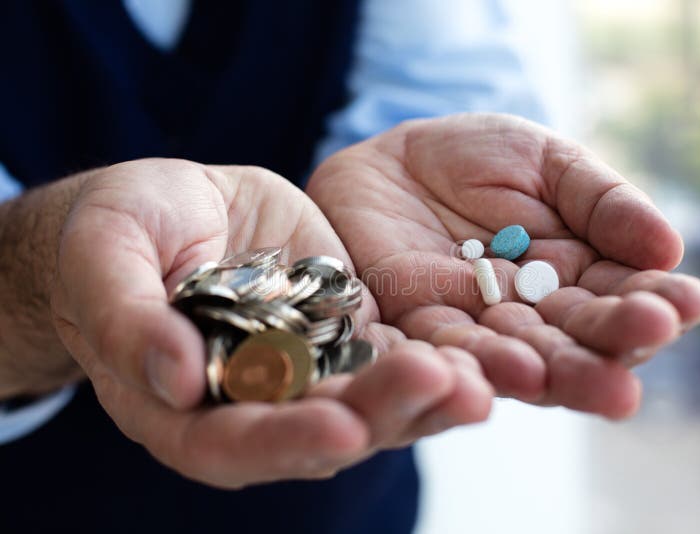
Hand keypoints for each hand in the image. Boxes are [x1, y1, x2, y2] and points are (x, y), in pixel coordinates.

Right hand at [51, 158, 492, 487]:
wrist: (167, 210)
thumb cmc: (115, 236)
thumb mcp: (104, 259)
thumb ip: (126, 319)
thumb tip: (171, 380)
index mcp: (184, 409)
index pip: (233, 444)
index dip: (284, 441)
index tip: (341, 426)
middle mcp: (255, 405)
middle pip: (322, 429)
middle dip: (384, 412)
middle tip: (440, 387)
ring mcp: (308, 370)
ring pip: (373, 401)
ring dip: (428, 397)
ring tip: (480, 382)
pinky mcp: (345, 331)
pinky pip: (395, 352)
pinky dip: (437, 356)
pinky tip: (482, 350)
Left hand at [307, 113, 699, 418]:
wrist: (385, 162)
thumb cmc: (473, 158)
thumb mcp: (545, 161)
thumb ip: (601, 203)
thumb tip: (670, 248)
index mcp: (573, 273)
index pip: (619, 295)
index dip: (653, 300)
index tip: (690, 301)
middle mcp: (531, 312)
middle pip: (577, 337)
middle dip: (614, 341)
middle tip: (650, 337)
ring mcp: (476, 326)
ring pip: (522, 357)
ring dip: (561, 368)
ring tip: (599, 378)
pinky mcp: (417, 330)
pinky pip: (449, 351)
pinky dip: (481, 366)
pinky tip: (518, 372)